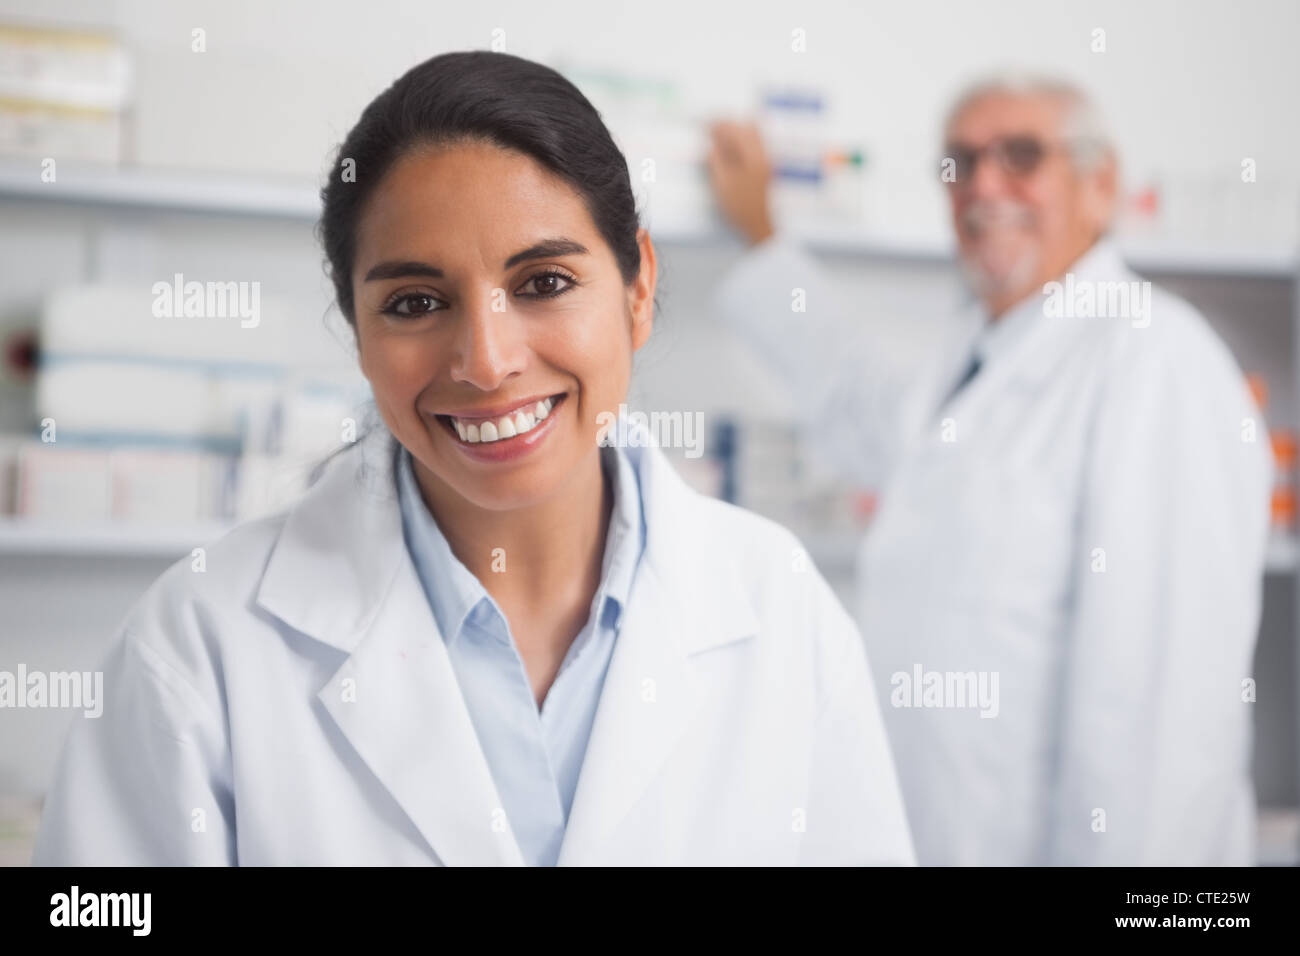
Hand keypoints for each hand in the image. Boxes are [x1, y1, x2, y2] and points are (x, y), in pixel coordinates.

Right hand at [707, 121, 774, 245]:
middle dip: (730, 125)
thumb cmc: (739, 205)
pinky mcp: (766, 167)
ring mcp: (767, 160)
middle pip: (749, 126)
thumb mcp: (722, 182)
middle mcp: (764, 153)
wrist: (758, 224)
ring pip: (754, 134)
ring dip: (737, 132)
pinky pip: (756, 145)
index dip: (721, 125)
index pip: (737, 129)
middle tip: (713, 129)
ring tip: (720, 138)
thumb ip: (716, 159)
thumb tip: (711, 143)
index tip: (707, 124)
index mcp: (754, 155)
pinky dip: (743, 141)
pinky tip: (731, 150)